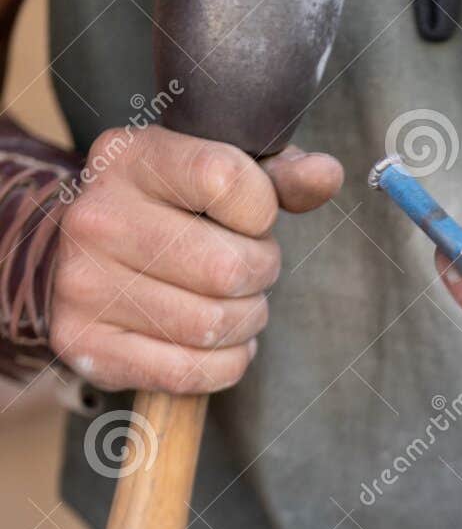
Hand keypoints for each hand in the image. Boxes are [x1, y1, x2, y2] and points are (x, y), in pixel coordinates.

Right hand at [51, 126, 343, 392]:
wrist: (69, 255)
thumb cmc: (162, 211)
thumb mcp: (210, 173)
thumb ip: (275, 175)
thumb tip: (326, 175)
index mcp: (130, 157)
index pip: (225, 179)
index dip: (261, 209)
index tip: (251, 218)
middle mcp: (97, 218)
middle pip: (227, 268)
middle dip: (261, 274)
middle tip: (250, 270)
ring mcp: (84, 285)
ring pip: (213, 325)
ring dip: (247, 322)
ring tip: (235, 305)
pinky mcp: (86, 345)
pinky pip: (191, 371)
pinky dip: (225, 363)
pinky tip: (219, 343)